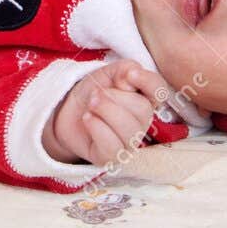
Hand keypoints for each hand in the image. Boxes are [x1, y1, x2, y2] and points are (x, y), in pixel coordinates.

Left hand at [43, 60, 171, 165]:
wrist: (67, 112)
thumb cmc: (93, 93)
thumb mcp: (107, 74)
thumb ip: (123, 70)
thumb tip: (132, 73)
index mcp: (145, 99)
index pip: (159, 91)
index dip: (148, 82)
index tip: (130, 74)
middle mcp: (142, 122)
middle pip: (143, 110)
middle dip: (115, 98)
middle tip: (96, 94)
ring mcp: (128, 142)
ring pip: (129, 130)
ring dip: (106, 111)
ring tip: (90, 104)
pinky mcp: (111, 157)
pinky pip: (113, 147)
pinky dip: (98, 128)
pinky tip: (87, 118)